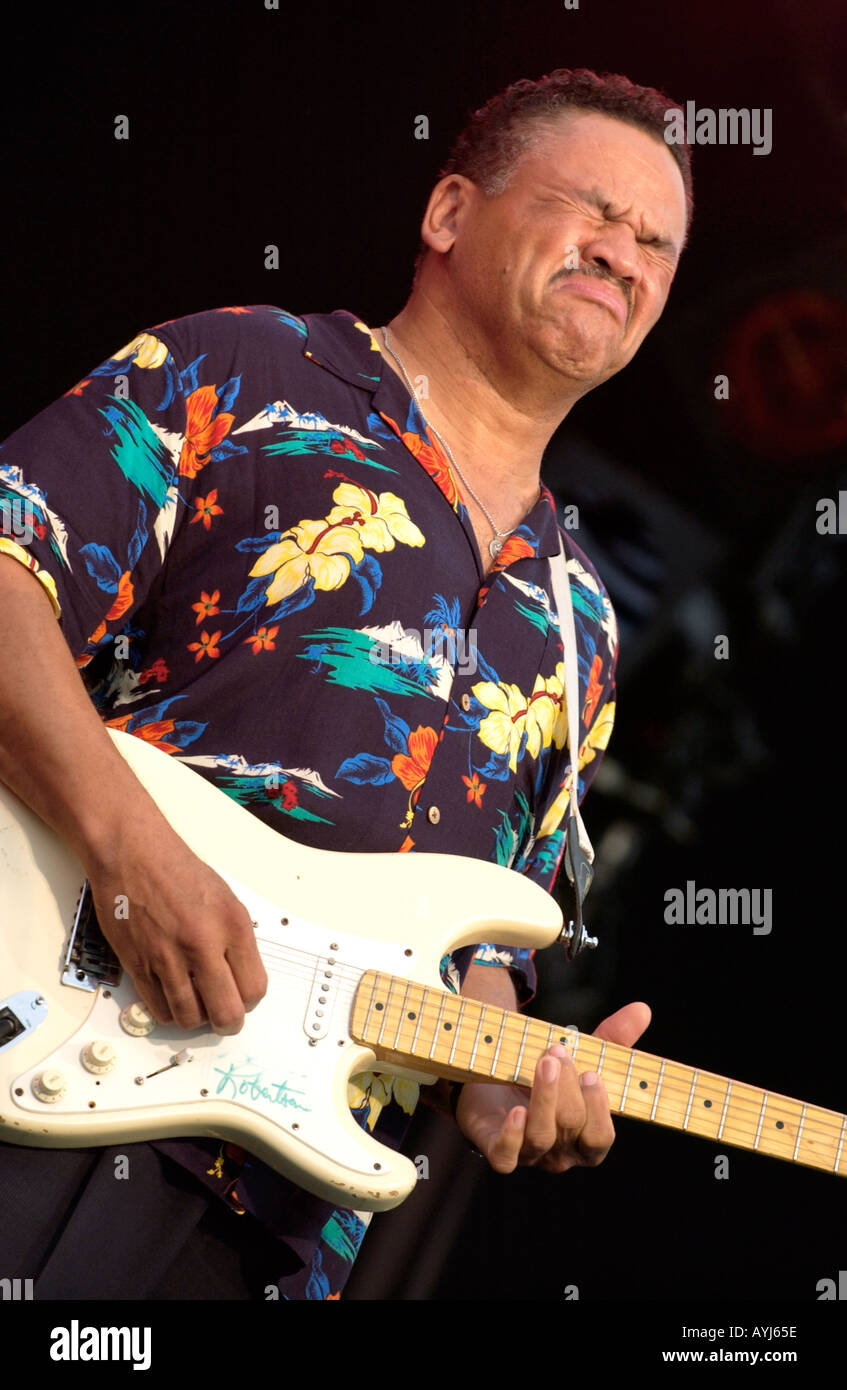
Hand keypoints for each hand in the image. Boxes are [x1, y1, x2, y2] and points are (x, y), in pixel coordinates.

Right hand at [85, 813, 267, 1034]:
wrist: (132, 854)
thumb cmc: (178, 870)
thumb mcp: (225, 899)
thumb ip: (235, 940)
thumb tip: (240, 977)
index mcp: (231, 925)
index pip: (254, 988)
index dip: (250, 1001)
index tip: (243, 998)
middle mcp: (202, 944)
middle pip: (226, 1012)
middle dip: (228, 1022)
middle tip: (223, 1017)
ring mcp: (168, 957)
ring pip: (190, 1018)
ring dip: (197, 1020)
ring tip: (197, 1007)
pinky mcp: (138, 964)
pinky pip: (158, 1009)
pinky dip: (169, 1012)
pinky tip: (173, 999)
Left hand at [455, 1001, 650, 1172]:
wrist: (497, 1083)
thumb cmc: (552, 1077)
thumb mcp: (582, 1057)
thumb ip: (613, 1039)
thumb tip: (642, 1010)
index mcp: (585, 1140)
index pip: (600, 1138)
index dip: (598, 1109)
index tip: (591, 1073)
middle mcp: (561, 1154)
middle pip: (570, 1126)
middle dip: (565, 1087)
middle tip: (557, 1051)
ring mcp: (529, 1155)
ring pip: (540, 1137)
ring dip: (544, 1098)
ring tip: (543, 1063)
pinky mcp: (498, 1152)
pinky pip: (506, 1157)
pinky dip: (512, 1136)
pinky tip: (517, 1112)